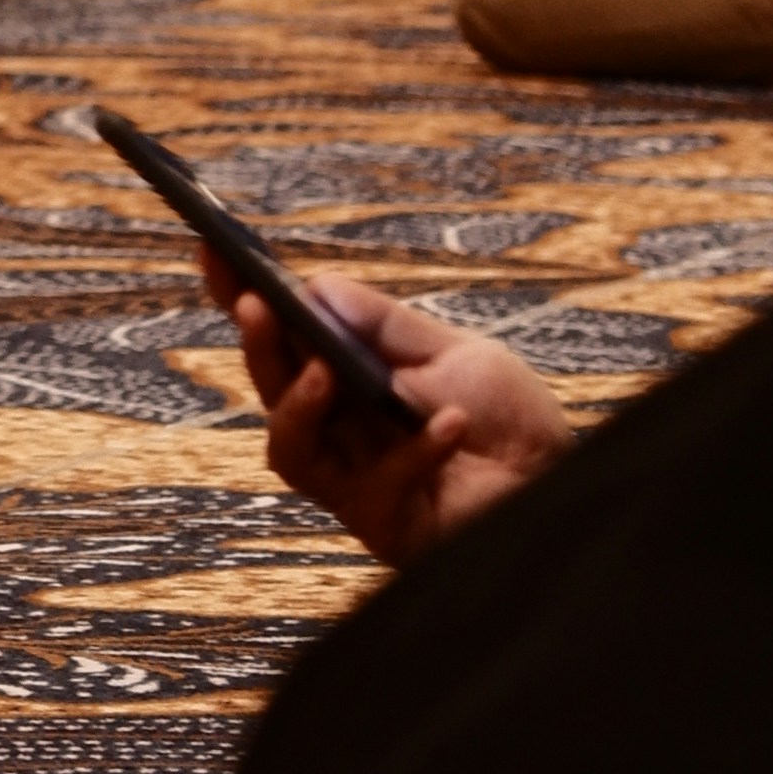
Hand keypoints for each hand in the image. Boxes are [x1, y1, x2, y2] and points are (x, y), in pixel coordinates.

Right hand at [195, 244, 569, 563]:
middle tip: (256, 305)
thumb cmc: (507, 418)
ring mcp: (354, 481)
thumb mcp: (451, 351)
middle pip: (270, 388)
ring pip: (290, 450)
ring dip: (298, 406)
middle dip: (257, 346)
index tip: (212, 250)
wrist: (559, 481)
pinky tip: (447, 422)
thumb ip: (384, 325)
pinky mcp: (385, 523)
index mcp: (345, 380)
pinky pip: (376, 487)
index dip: (238, 296)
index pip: (279, 337)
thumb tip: (315, 285)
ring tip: (325, 371)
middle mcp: (337, 430)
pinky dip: (413, 452)